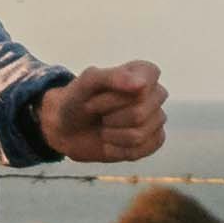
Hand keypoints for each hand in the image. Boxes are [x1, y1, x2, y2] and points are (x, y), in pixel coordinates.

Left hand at [39, 60, 166, 164]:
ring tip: (103, 127)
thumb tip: (141, 84)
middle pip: (140, 113)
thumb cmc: (78, 100)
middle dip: (110, 116)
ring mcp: (156, 118)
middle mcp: (155, 94)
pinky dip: (117, 149)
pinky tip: (109, 142)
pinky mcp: (154, 140)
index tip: (94, 97)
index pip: (143, 86)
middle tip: (97, 112)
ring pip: (138, 134)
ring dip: (111, 134)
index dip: (113, 97)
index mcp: (144, 73)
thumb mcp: (87, 82)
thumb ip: (112, 77)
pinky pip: (140, 150)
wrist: (67, 128)